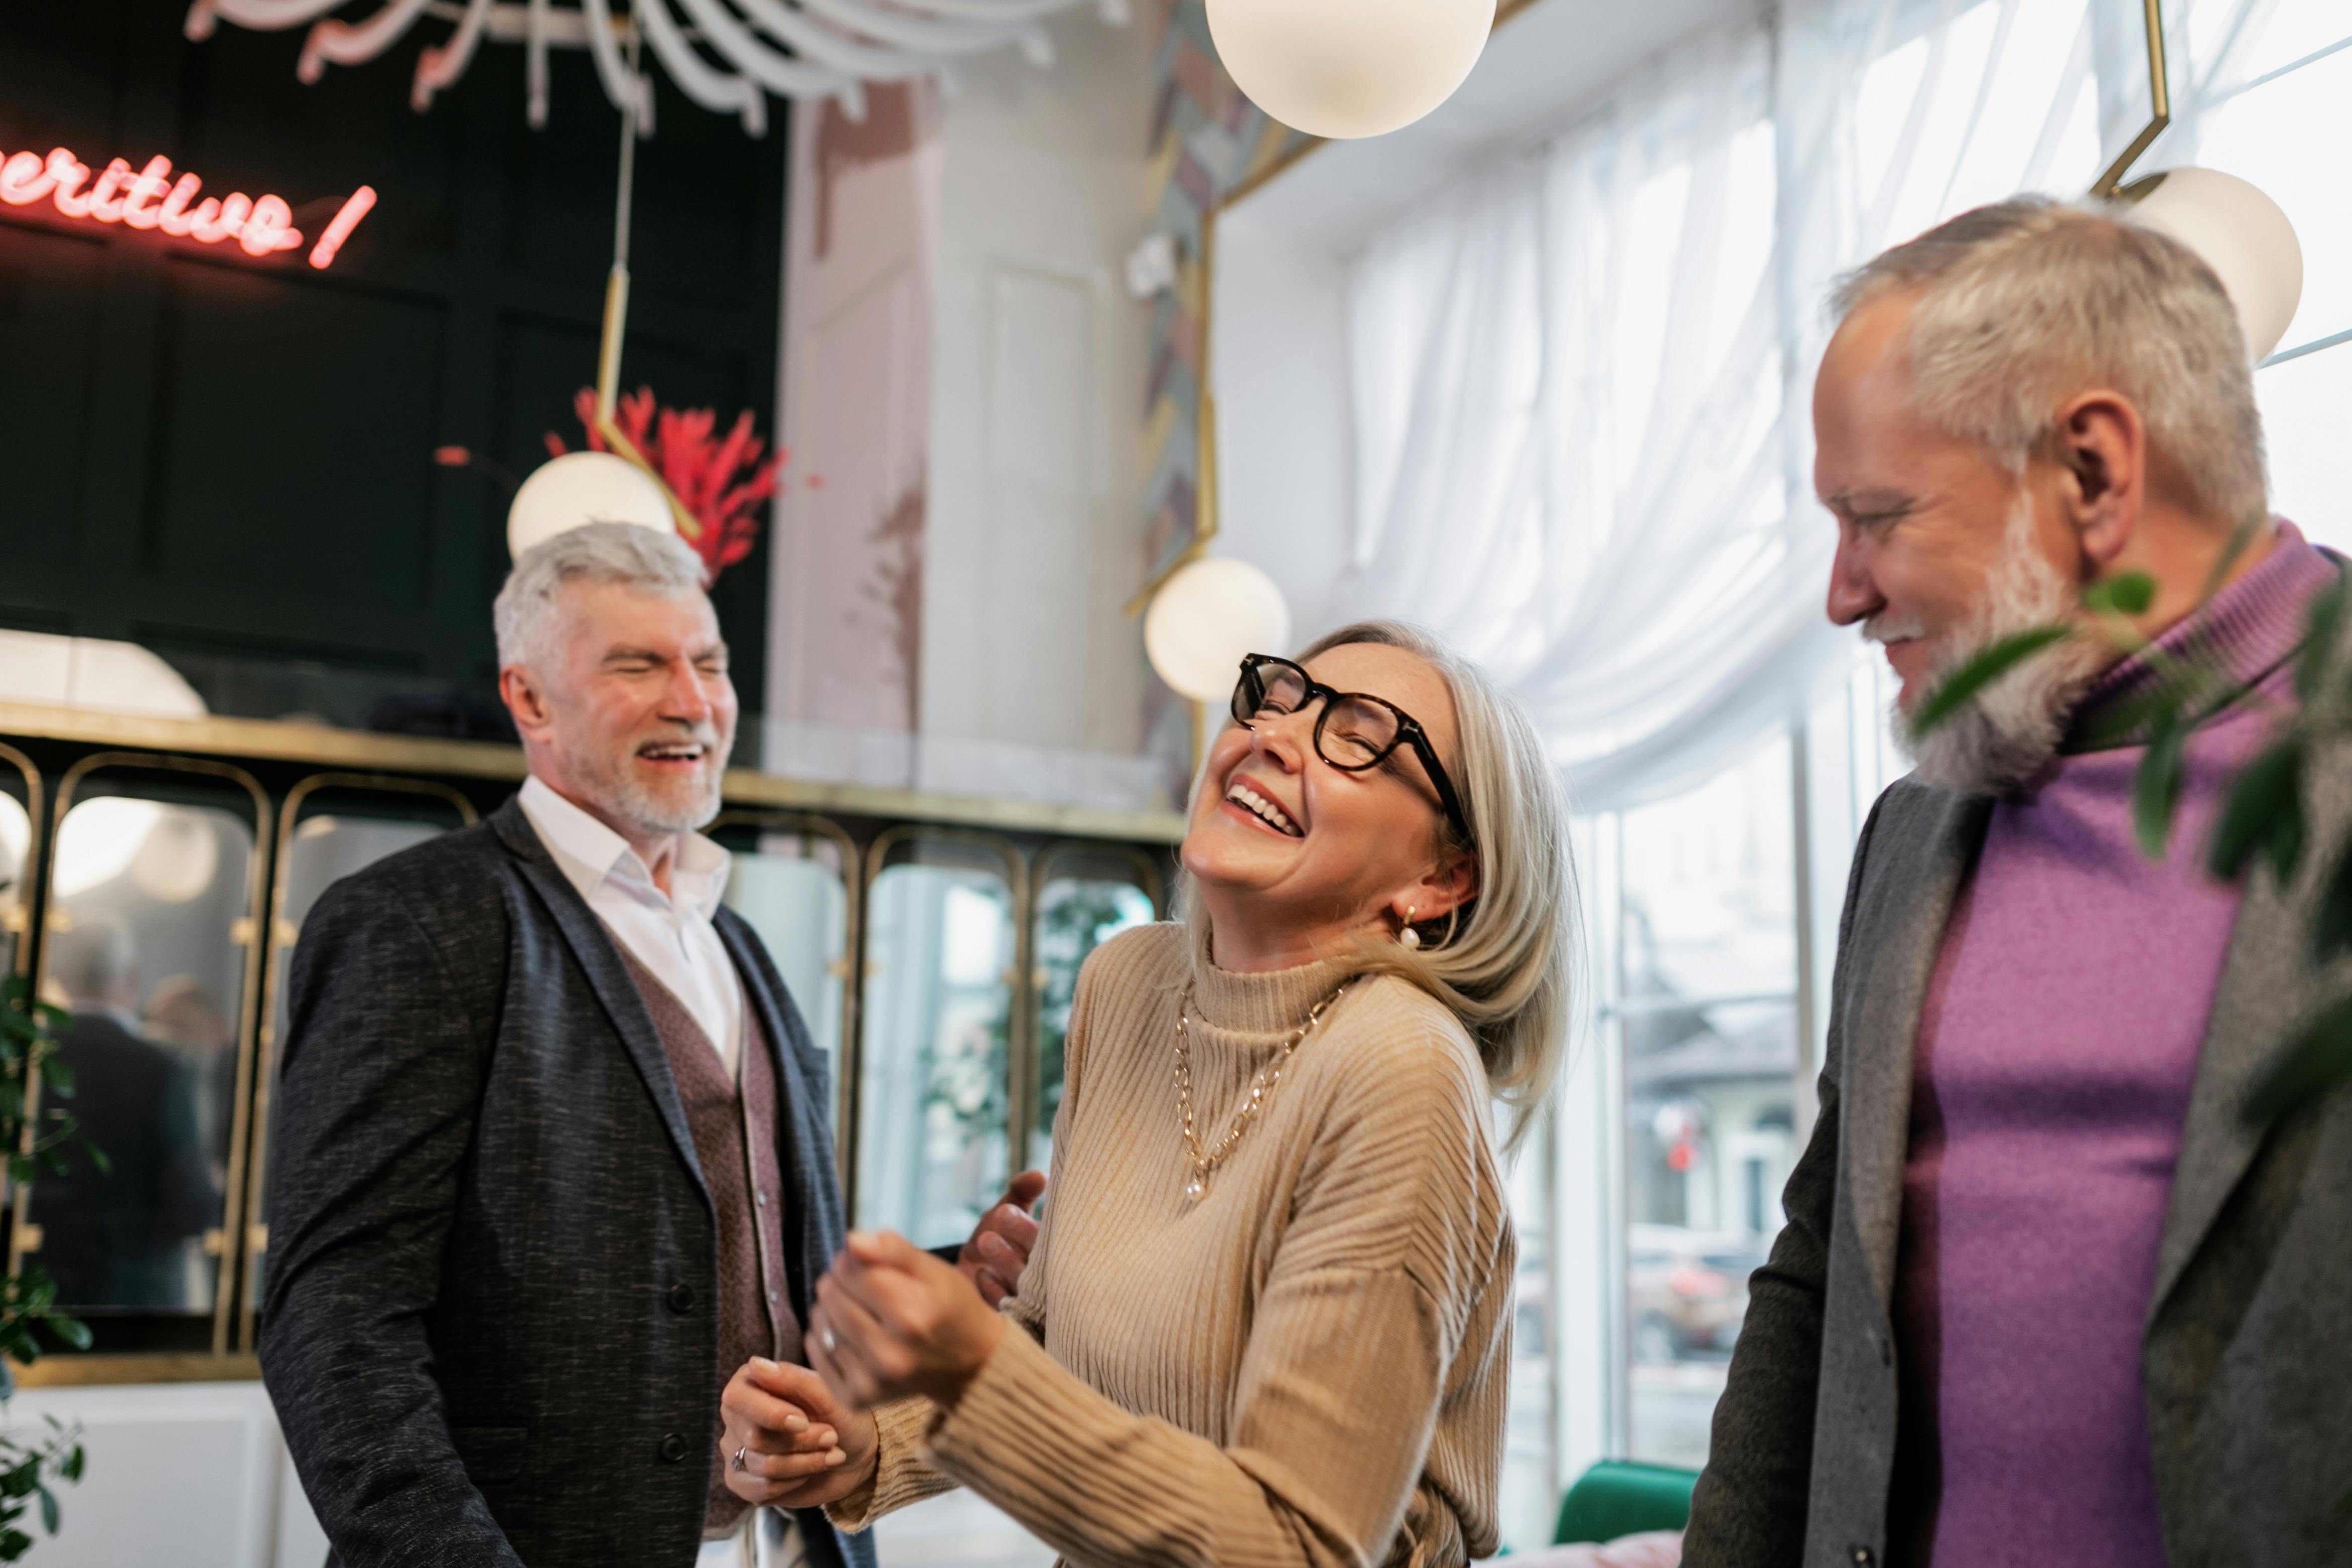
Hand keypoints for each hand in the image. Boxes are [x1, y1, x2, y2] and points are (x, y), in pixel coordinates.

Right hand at [718, 1356, 877, 1508]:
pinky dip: (795, 1482)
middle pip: (755, 1438)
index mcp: (750, 1383)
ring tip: (828, 1452)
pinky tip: (809, 1471)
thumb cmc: (841, 1415)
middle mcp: (737, 1417)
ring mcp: (737, 1451)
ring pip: (762, 1466)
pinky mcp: (744, 1482)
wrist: (854, 1453)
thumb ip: (793, 1379)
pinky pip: (762, 1489)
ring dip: (805, 1462)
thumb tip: (756, 1365)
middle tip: (831, 1436)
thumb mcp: (828, 1393)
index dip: (771, 1414)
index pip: (737, 1398)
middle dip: (801, 1441)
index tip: (804, 1421)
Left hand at [810, 1231, 1006, 1408]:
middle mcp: (889, 1354)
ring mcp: (871, 1381)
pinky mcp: (855, 1398)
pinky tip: (849, 1331)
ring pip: (820, 1321)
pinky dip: (825, 1336)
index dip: (851, 1258)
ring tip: (858, 1307)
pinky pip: (816, 1352)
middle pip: (832, 1295)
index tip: (864, 1260)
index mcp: (911, 1316)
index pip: (851, 1270)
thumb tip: (851, 1241)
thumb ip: (893, 1249)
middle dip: (840, 1281)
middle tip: (864, 1285)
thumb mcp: (933, 1269)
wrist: (968, 1365)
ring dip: (830, 1306)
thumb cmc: (948, 1308)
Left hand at [955, 1170, 1044, 1306]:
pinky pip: (1010, 1309)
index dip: (1028, 1225)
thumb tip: (1039, 1176)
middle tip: (1000, 1216)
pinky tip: (981, 1274)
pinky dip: (996, 1292)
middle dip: (1023, 1235)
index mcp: (1054, 1246)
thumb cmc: (997, 1238)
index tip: (1004, 1210)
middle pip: (1045, 1259)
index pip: (1052, 1237)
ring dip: (1007, 1260)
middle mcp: (1049, 1275)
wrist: (967, 1277)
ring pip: (1027, 1283)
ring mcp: (1034, 1300)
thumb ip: (1021, 1192)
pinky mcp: (1017, 1319)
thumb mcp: (1008, 1210)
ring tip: (985, 1240)